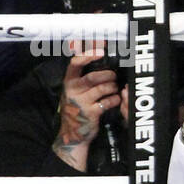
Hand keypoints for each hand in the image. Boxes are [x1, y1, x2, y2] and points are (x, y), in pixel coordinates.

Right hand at [54, 44, 120, 169]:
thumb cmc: (77, 107)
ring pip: (102, 88)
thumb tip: (100, 58)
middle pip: (93, 76)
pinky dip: (115, 99)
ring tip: (115, 88)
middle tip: (114, 77)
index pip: (75, 63)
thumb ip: (84, 76)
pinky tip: (115, 100)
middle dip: (108, 75)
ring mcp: (81, 102)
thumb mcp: (75, 91)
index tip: (101, 50)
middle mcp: (72, 90)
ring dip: (113, 87)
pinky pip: (108, 101)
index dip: (88, 55)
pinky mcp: (90, 112)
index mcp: (69, 81)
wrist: (72, 133)